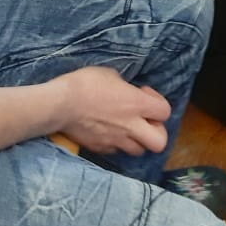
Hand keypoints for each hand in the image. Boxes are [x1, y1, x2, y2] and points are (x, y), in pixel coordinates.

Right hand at [51, 66, 170, 155]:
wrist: (60, 104)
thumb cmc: (86, 83)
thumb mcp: (110, 75)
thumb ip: (124, 87)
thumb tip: (126, 92)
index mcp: (137, 104)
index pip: (165, 112)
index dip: (158, 102)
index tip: (143, 94)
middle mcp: (131, 126)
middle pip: (159, 142)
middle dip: (156, 132)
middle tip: (144, 120)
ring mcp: (116, 141)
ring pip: (138, 151)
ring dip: (137, 140)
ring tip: (126, 128)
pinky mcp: (101, 148)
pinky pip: (116, 151)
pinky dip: (117, 144)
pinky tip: (108, 131)